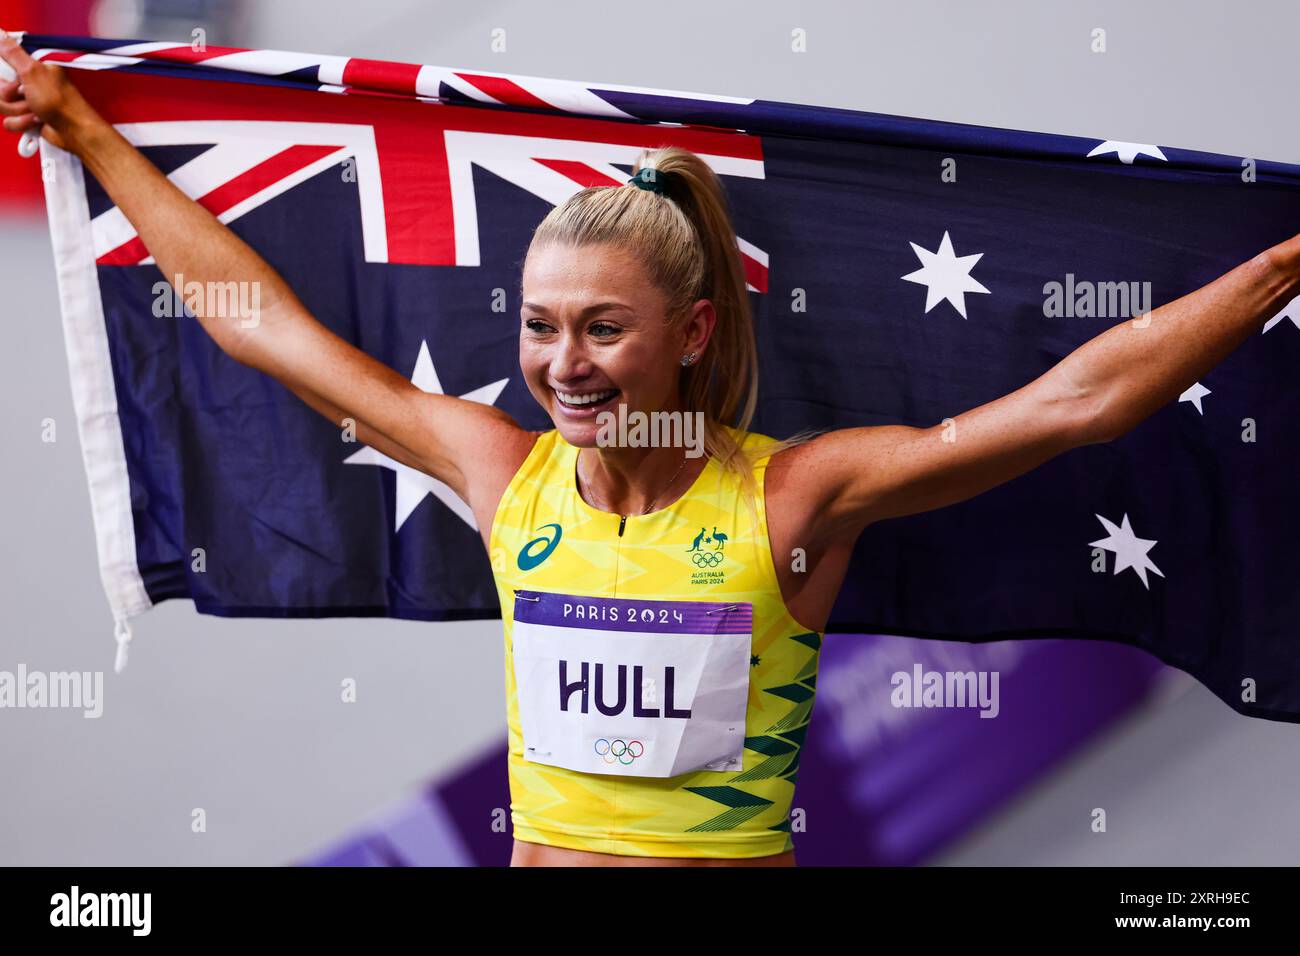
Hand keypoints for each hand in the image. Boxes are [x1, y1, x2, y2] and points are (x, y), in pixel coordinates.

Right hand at [0, 33, 104, 152]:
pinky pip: (10, 121)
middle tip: (26, 95)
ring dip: (17, 110)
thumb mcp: (32, 71)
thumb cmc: (60, 102)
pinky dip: (22, 123)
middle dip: (9, 95)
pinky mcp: (27, 117)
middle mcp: (28, 82)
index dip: (4, 73)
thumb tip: (1, 32)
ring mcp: (27, 100)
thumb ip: (13, 52)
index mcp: (31, 66)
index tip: (15, 79)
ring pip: (2, 104)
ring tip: (35, 111)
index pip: (3, 63)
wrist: (74, 132)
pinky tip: (36, 121)